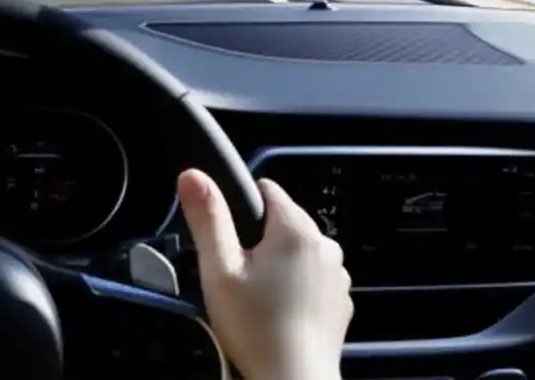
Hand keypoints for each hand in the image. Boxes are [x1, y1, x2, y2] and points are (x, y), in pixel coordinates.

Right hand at [178, 169, 351, 379]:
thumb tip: (192, 174)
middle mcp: (326, 245)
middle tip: (239, 278)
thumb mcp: (219, 269)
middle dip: (260, 241)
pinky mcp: (341, 301)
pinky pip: (313, 278)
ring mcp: (338, 275)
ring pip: (298, 251)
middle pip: (283, 222)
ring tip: (259, 299)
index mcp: (296, 230)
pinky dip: (297, 288)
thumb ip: (207, 218)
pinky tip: (280, 313)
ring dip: (280, 264)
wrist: (293, 379)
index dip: (241, 210)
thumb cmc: (255, 327)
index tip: (229, 243)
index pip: (267, 189)